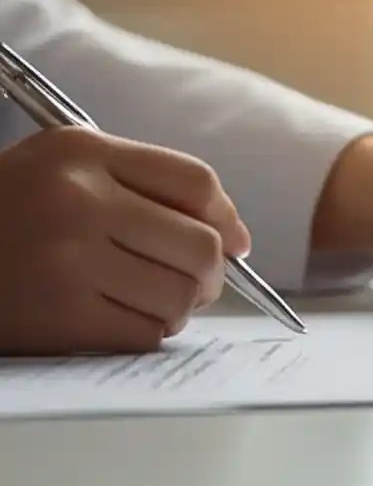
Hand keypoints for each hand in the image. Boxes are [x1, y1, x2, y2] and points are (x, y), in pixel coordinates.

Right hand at [0, 128, 250, 354]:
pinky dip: (146, 333)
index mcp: (80, 151)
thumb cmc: (7, 214)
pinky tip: (121, 321)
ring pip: (179, 294)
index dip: (227, 217)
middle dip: (211, 273)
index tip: (234, 243)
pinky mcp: (55, 316)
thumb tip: (238, 240)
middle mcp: (76, 199)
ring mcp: (65, 259)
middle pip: (201, 244)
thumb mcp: (62, 168)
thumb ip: (147, 185)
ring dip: (178, 307)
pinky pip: (144, 333)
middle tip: (197, 284)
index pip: (195, 182)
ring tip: (151, 301)